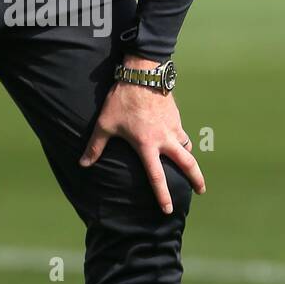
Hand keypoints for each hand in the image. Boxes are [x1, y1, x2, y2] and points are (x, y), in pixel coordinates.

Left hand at [78, 55, 204, 213]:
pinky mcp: (176, 116)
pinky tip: (177, 141)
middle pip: (187, 163)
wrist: (142, 73)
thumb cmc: (122, 99)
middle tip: (201, 191)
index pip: (157, 176)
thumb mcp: (105, 124)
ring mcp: (173, 126)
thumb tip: (83, 164)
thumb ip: (95, 147)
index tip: (168, 209)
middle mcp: (164, 139)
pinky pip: (182, 133)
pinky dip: (182, 141)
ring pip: (187, 147)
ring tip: (189, 166)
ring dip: (189, 159)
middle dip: (196, 179)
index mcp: (147, 145)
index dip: (162, 195)